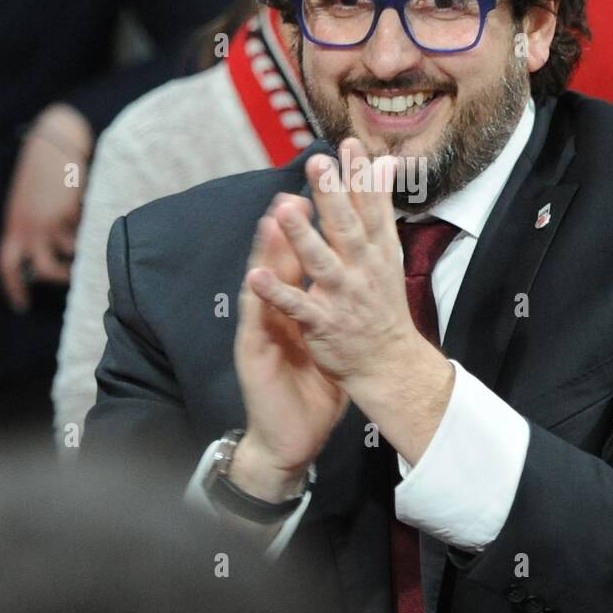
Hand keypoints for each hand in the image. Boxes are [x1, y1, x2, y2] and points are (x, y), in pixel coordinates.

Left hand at [0, 103, 92, 311]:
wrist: (54, 144)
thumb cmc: (40, 173)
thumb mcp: (26, 204)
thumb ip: (30, 227)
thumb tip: (45, 256)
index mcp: (14, 225)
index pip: (7, 266)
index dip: (13, 288)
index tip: (21, 305)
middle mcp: (30, 227)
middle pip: (42, 269)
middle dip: (58, 277)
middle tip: (69, 277)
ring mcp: (52, 221)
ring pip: (71, 253)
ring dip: (81, 251)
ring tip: (88, 242)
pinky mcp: (72, 212)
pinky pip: (85, 231)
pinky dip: (89, 227)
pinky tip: (89, 211)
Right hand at [232, 193, 348, 500]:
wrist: (288, 437)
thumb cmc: (310, 385)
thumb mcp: (330, 336)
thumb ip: (336, 300)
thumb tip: (358, 271)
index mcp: (302, 299)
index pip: (314, 250)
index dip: (328, 217)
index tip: (344, 180)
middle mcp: (280, 305)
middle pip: (290, 254)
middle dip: (302, 215)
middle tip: (309, 175)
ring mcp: (265, 324)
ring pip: (268, 279)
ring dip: (273, 246)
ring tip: (278, 212)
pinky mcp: (255, 351)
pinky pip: (259, 323)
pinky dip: (259, 300)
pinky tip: (255, 277)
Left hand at [245, 138, 453, 463]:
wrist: (390, 363)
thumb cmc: (383, 302)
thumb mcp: (389, 250)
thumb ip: (380, 205)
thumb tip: (386, 162)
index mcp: (377, 250)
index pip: (370, 207)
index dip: (360, 176)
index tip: (350, 145)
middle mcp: (361, 269)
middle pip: (346, 227)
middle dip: (332, 195)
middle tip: (317, 163)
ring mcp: (342, 296)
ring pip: (320, 262)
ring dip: (303, 237)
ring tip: (284, 211)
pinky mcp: (322, 323)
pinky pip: (297, 306)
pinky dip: (277, 292)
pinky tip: (256, 277)